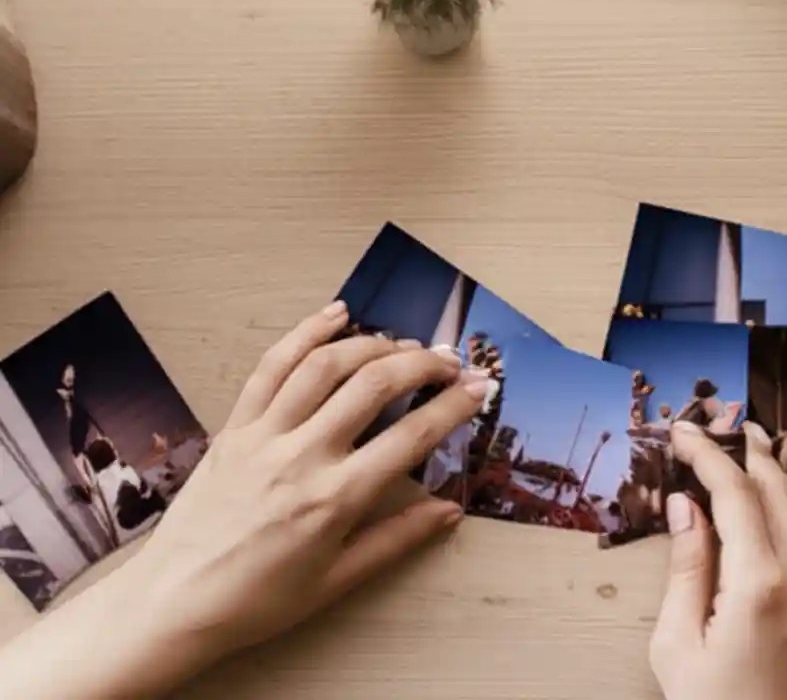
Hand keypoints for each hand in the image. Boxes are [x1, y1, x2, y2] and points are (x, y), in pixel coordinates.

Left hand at [0, 301, 492, 698]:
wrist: (173, 602)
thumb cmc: (256, 600)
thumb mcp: (338, 580)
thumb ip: (398, 539)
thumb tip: (449, 512)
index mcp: (334, 500)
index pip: (411, 437)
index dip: (454, 406)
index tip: (480, 389)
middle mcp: (301, 456)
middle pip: (373, 385)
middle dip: (422, 364)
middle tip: (451, 362)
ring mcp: (263, 435)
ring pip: (326, 365)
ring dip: (373, 344)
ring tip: (405, 344)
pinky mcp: (234, 427)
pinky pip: (271, 366)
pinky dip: (306, 332)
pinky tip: (336, 315)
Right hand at [650, 421, 786, 699]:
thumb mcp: (679, 644)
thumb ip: (685, 566)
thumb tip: (684, 509)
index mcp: (759, 584)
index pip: (733, 493)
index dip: (705, 454)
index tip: (681, 432)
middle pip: (777, 489)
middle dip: (747, 449)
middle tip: (718, 424)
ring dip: (767, 474)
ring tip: (738, 450)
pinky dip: (777, 507)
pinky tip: (755, 505)